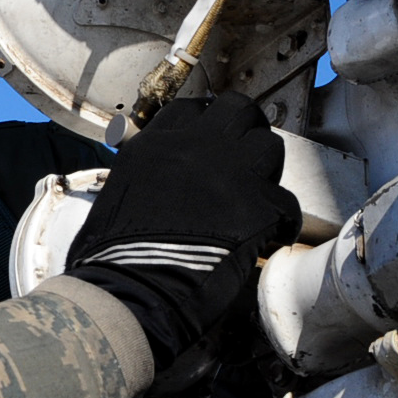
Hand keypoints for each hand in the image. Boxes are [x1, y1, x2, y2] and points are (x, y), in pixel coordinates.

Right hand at [64, 93, 300, 375]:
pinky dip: (283, 221)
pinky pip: (288, 203)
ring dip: (267, 169)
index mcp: (155, 145)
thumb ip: (141, 179)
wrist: (132, 287)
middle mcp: (195, 147)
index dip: (205, 121)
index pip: (190, 110)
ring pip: (270, 146)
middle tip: (245, 155)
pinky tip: (273, 235)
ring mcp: (230, 173)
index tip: (210, 137)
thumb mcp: (114, 197)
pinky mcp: (257, 207)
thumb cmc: (110, 256)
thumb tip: (152, 189)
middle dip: (246, 128)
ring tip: (259, 195)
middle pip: (238, 111)